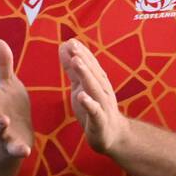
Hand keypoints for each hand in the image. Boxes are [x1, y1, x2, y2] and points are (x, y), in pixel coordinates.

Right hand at [0, 38, 32, 157]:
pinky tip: (25, 151)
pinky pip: (15, 149)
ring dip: (0, 125)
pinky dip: (18, 150)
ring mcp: (2, 133)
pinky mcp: (12, 146)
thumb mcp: (6, 86)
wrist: (9, 139)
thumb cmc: (8, 107)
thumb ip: (3, 65)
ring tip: (4, 121)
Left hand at [59, 39, 129, 156]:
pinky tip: (81, 96)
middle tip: (73, 45)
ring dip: (86, 75)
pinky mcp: (100, 121)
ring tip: (77, 62)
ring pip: (95, 89)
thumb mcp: (81, 86)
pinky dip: (89, 103)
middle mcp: (103, 91)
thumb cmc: (94, 108)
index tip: (71, 41)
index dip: (82, 53)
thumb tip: (64, 46)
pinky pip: (95, 111)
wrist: (111, 134)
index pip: (91, 65)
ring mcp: (103, 106)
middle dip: (84, 59)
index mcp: (98, 82)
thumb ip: (73, 68)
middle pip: (93, 73)